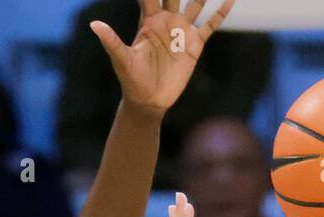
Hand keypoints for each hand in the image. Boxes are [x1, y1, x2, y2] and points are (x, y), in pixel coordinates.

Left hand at [91, 0, 236, 116]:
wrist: (149, 100)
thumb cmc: (132, 80)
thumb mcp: (122, 60)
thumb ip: (111, 41)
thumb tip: (94, 24)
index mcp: (149, 21)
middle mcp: (167, 21)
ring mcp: (181, 31)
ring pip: (195, 4)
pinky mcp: (195, 44)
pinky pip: (210, 24)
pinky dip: (220, 12)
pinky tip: (230, 0)